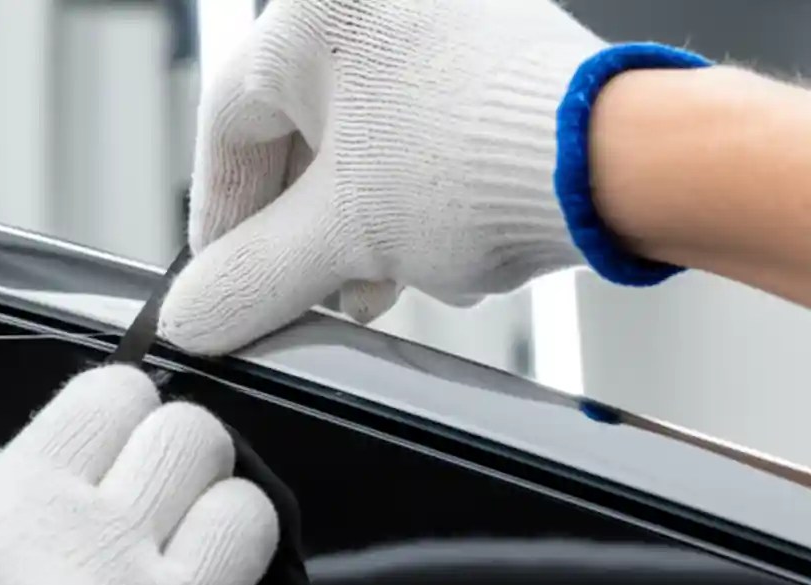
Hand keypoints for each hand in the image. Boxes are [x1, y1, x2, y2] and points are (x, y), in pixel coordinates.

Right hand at [0, 365, 289, 584]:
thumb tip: (12, 464)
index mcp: (16, 517)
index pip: (115, 395)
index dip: (109, 410)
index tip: (98, 440)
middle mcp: (109, 563)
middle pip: (199, 442)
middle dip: (170, 456)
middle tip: (136, 500)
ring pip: (251, 522)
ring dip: (213, 531)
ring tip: (168, 570)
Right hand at [159, 0, 605, 354]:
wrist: (626, 162)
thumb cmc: (485, 162)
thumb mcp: (340, 238)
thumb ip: (253, 281)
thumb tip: (196, 314)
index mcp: (316, 15)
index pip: (228, 128)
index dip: (218, 219)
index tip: (220, 277)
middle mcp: (375, 3)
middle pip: (296, 138)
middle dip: (299, 232)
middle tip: (302, 292)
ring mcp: (438, 22)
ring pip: (358, 141)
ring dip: (355, 225)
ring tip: (375, 283)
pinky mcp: (487, 54)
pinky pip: (413, 130)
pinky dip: (405, 195)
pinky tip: (425, 247)